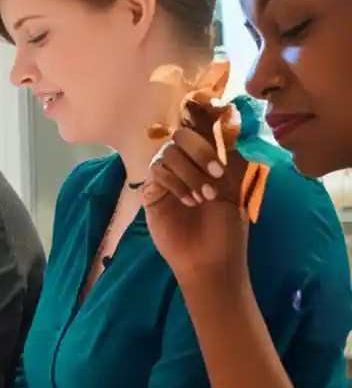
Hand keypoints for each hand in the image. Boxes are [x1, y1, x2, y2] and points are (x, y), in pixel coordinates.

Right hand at [142, 127, 250, 284]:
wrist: (209, 259)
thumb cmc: (227, 228)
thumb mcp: (236, 191)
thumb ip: (229, 160)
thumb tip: (227, 128)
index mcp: (207, 161)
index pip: (201, 130)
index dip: (208, 127)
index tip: (223, 143)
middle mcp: (185, 165)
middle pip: (181, 136)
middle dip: (200, 151)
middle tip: (216, 173)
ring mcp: (167, 178)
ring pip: (168, 153)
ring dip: (189, 171)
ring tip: (204, 197)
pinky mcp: (151, 192)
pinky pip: (157, 172)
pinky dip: (175, 183)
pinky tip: (189, 202)